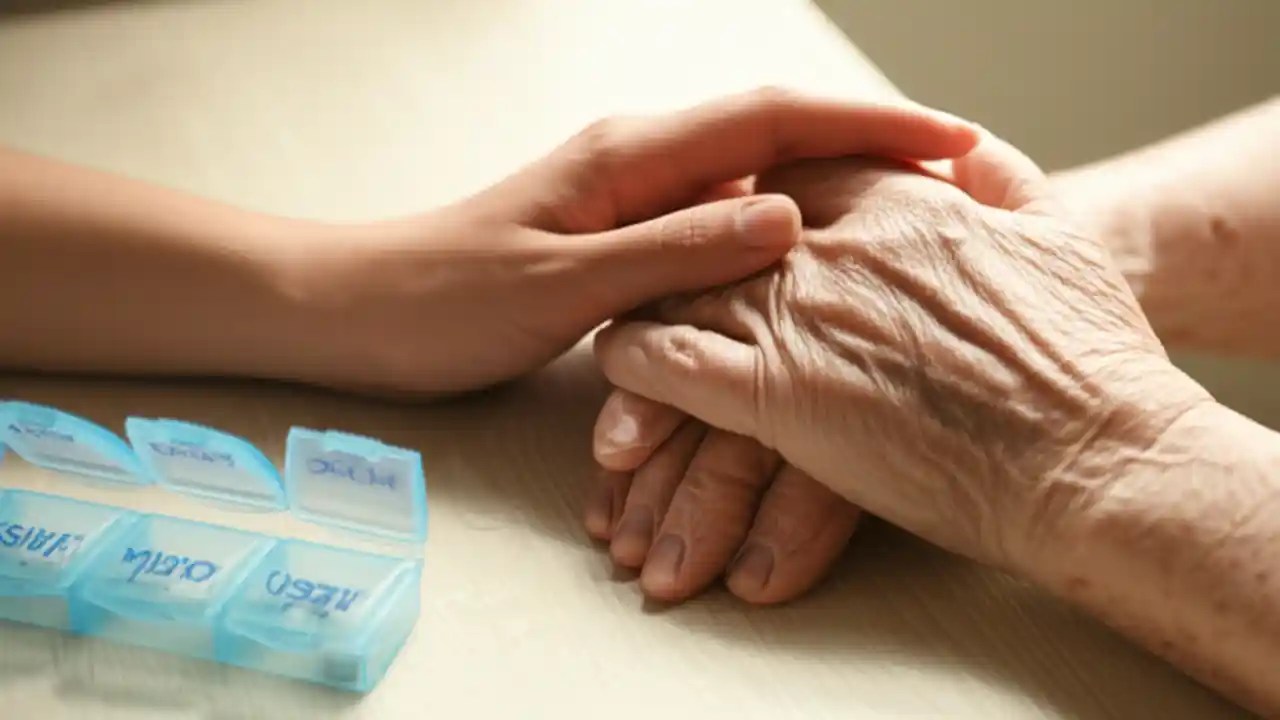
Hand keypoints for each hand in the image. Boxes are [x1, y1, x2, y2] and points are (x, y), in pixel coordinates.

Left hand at [280, 89, 977, 394]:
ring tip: (911, 214)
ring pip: (755, 177)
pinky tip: (813, 260)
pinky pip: (718, 221)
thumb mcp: (566, 285)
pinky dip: (778, 231)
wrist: (360, 312)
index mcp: (630, 156)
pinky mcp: (620, 234)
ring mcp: (630, 195)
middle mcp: (639, 161)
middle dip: (870, 146)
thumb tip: (789, 222)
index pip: (773, 120)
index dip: (869, 128)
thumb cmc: (445, 302)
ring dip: (831, 185)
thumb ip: (675, 253)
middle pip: (778, 135)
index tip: (954, 143)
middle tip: (959, 179)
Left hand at [594, 134, 1210, 572]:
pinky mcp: (776, 392)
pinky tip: (624, 377)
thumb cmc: (1091, 357)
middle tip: (646, 280)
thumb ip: (1004, 179)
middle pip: (717, 232)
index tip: (730, 226)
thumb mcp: (1059, 233)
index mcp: (893, 199)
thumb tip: (970, 148)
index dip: (750, 200)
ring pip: (678, 292)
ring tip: (619, 323)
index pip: (787, 171)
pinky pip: (667, 363)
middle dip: (682, 256)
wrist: (1100, 458)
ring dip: (642, 313)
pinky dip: (633, 366)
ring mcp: (797, 313)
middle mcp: (832, 244)